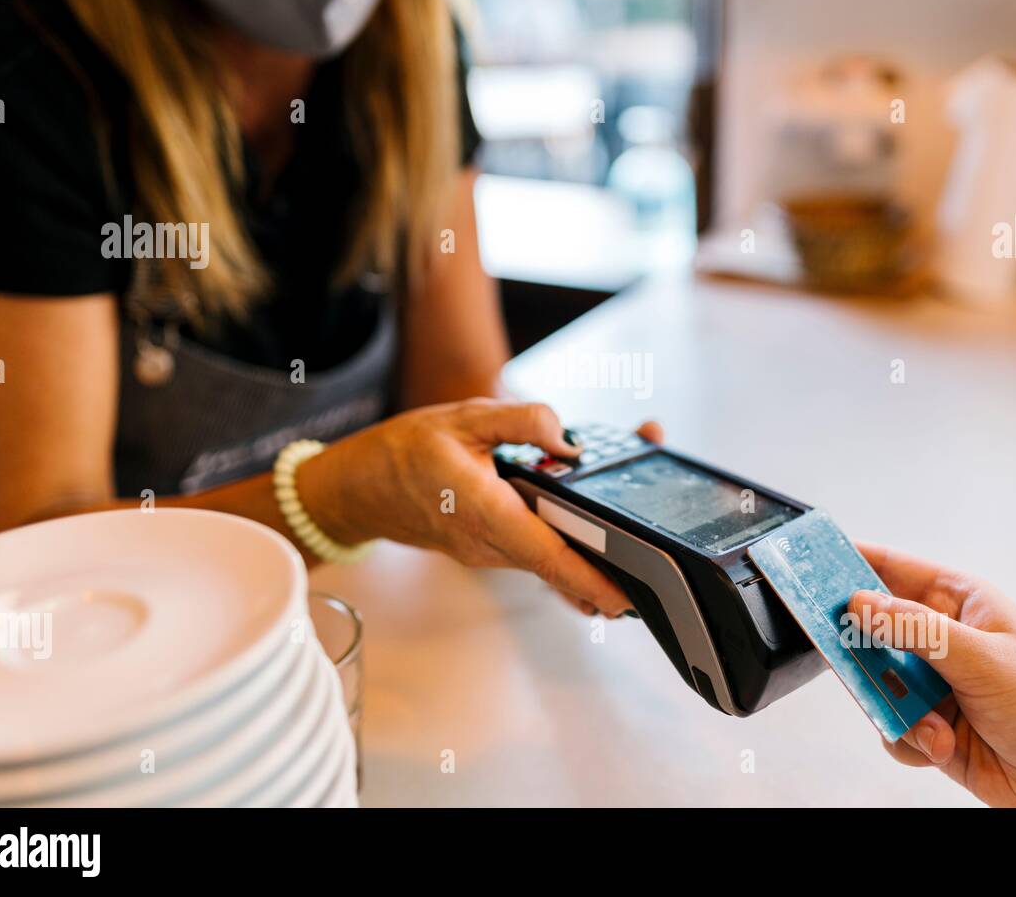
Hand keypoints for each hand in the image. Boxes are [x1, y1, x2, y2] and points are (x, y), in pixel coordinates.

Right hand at [300, 399, 644, 617]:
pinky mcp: (491, 549)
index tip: (622, 599)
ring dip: (590, 552)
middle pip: (559, 563)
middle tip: (653, 561)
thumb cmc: (407, 452)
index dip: (587, 579)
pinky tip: (588, 523)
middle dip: (608, 563)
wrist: (362, 487)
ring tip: (633, 533)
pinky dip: (566, 542)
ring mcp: (490, 553)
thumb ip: (521, 421)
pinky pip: (536, 551)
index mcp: (484, 511)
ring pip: (550, 559)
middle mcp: (489, 543)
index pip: (545, 554)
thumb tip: (568, 437)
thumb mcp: (464, 417)